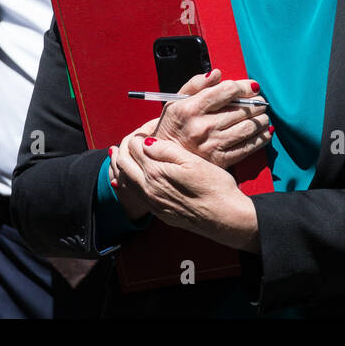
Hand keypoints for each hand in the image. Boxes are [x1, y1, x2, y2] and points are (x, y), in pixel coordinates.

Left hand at [117, 131, 260, 251]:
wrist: (226, 218)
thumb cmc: (216, 188)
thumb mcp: (194, 162)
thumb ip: (167, 150)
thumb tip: (146, 141)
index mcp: (156, 173)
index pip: (134, 146)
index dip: (139, 133)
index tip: (148, 127)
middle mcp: (149, 189)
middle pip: (123, 163)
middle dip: (124, 147)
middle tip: (131, 137)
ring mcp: (152, 202)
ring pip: (124, 181)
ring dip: (120, 165)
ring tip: (119, 153)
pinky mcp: (159, 212)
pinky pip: (132, 195)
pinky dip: (126, 182)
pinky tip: (128, 178)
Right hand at [152, 68, 272, 168]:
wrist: (165, 156)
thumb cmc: (175, 123)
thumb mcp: (177, 100)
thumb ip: (197, 84)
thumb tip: (217, 73)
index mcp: (191, 108)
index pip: (227, 90)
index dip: (244, 86)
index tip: (251, 87)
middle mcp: (202, 127)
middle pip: (242, 109)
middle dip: (256, 103)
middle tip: (260, 102)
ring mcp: (212, 145)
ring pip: (249, 127)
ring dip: (262, 119)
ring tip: (262, 115)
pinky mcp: (221, 160)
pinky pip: (249, 147)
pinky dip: (262, 137)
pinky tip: (264, 131)